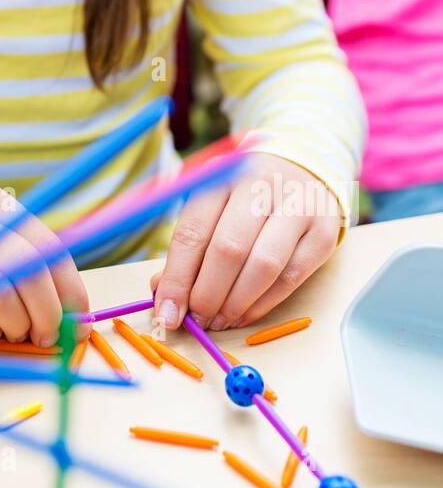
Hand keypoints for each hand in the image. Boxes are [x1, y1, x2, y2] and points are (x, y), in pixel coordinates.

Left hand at [152, 154, 341, 331]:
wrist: (303, 166)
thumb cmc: (246, 193)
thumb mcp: (212, 203)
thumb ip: (190, 244)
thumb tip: (162, 291)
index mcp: (221, 177)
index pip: (193, 231)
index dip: (177, 278)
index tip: (167, 312)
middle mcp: (260, 186)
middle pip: (229, 248)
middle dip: (208, 294)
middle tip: (197, 320)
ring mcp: (297, 207)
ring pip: (263, 265)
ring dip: (236, 303)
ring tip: (219, 321)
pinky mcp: (324, 231)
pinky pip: (291, 277)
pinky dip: (263, 304)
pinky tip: (245, 315)